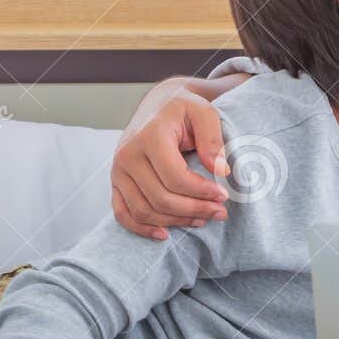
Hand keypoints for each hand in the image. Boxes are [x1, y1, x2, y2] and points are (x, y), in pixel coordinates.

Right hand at [111, 78, 231, 239]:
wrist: (156, 105)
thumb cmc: (183, 109)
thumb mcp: (203, 112)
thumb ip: (213, 139)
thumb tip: (220, 171)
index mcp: (149, 136)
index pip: (175, 177)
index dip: (201, 192)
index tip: (223, 195)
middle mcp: (128, 154)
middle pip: (161, 198)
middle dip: (194, 209)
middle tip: (220, 212)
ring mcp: (118, 170)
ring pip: (144, 210)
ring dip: (175, 221)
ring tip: (202, 219)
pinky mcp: (115, 182)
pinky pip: (122, 213)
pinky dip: (141, 228)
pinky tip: (165, 234)